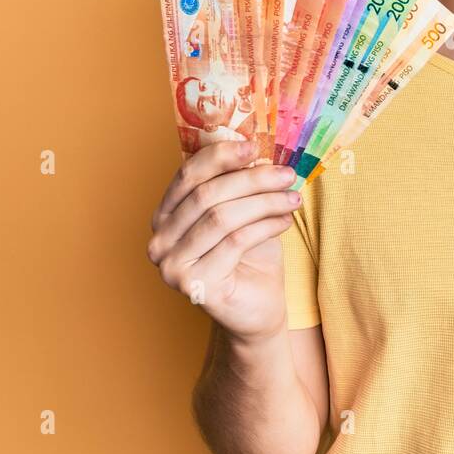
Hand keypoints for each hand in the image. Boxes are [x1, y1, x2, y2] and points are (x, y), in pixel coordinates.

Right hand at [148, 140, 301, 342]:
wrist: (258, 309)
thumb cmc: (250, 257)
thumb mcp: (244, 211)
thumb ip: (238, 183)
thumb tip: (255, 144)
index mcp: (165, 216)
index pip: (187, 176)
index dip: (221, 157)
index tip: (255, 147)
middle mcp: (160, 241)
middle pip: (206, 195)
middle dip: (252, 180)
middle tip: (287, 174)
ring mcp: (172, 266)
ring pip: (222, 217)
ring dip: (264, 202)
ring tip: (293, 197)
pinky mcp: (195, 286)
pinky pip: (234, 242)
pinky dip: (265, 226)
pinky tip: (286, 220)